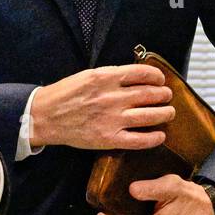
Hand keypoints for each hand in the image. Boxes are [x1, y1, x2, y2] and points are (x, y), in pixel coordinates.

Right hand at [29, 63, 172, 149]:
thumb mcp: (87, 75)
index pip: (142, 74)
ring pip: (149, 116)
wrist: (45, 117)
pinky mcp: (109, 139)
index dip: (156, 76)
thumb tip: (135, 76)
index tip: (160, 79)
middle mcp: (112, 98)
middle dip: (163, 95)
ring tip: (169, 112)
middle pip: (150, 94)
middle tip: (167, 96)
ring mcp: (112, 119)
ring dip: (164, 113)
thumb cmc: (65, 94)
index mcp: (105, 78)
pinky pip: (139, 140)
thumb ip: (111, 76)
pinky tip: (160, 135)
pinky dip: (154, 138)